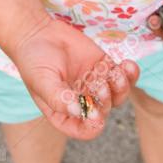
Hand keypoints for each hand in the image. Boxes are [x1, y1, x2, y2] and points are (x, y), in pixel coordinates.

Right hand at [9, 16, 139, 139]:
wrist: (37, 33)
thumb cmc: (34, 61)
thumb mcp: (42, 82)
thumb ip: (59, 98)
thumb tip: (80, 111)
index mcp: (66, 114)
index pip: (83, 129)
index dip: (92, 126)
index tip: (96, 115)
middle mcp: (83, 102)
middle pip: (104, 110)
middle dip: (106, 101)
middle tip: (100, 86)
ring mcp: (94, 84)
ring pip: (117, 94)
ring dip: (122, 87)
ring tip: (118, 74)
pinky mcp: (102, 65)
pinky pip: (121, 74)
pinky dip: (129, 72)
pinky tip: (128, 65)